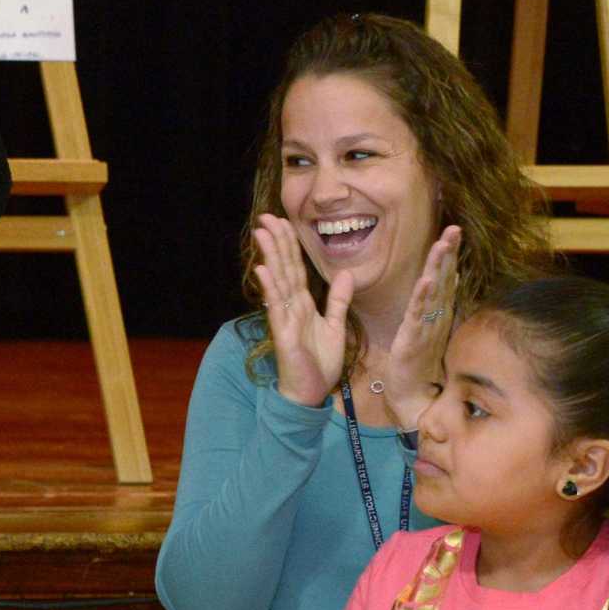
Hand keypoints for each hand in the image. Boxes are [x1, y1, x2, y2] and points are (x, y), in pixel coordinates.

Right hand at [252, 213, 352, 408]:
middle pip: (284, 268)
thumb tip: (346, 273)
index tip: (284, 222)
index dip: (290, 245)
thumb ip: (339, 300)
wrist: (309, 393)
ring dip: (269, 256)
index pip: (296, 268)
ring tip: (262, 233)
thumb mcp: (336, 326)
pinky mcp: (283, 333)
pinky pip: (276, 306)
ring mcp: (284, 318)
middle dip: (276, 242)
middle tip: (267, 216)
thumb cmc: (319, 363)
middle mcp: (290, 307)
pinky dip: (269, 288)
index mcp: (302, 304)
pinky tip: (263, 270)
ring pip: (277, 281)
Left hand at [383, 227, 460, 430]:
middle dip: (448, 254)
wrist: (414, 394)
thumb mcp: (430, 326)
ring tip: (442, 245)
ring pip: (433, 292)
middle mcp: (437, 317)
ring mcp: (426, 327)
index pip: (445, 278)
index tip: (453, 230)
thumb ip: (439, 302)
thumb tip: (450, 277)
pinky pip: (418, 315)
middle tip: (454, 228)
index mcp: (439, 312)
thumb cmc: (422, 362)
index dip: (450, 255)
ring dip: (437, 268)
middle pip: (444, 279)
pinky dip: (422, 297)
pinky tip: (426, 280)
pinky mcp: (412, 340)